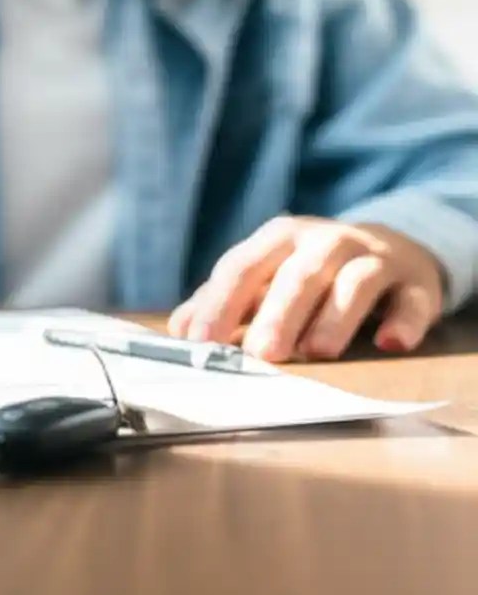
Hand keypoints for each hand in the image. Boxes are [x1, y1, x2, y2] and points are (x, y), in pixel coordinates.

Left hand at [168, 216, 444, 361]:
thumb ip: (221, 304)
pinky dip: (403, 321)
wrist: (387, 250)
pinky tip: (391, 343)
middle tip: (262, 354)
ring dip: (335, 318)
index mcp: (278, 240)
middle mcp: (325, 241)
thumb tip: (179, 330)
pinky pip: (412, 301)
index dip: (220, 305)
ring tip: (318, 352)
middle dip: (278, 314)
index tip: (201, 343)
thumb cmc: (307, 274)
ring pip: (355, 283)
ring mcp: (374, 258)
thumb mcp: (263, 280)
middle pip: (299, 275)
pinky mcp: (415, 282)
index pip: (242, 268)